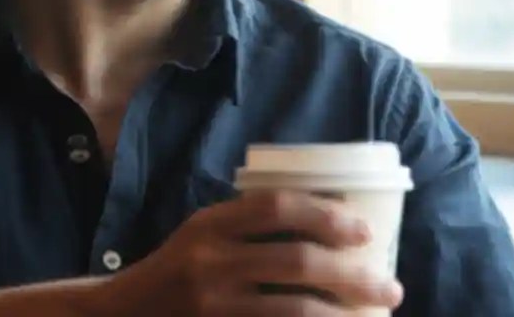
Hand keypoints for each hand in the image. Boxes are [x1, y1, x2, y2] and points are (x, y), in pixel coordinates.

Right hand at [90, 190, 402, 315]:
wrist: (122, 315)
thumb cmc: (178, 269)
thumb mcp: (204, 232)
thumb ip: (251, 224)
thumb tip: (332, 217)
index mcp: (210, 224)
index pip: (276, 207)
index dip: (326, 216)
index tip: (366, 232)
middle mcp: (209, 263)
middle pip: (295, 262)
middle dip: (352, 274)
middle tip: (391, 286)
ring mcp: (211, 306)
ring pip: (292, 311)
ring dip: (342, 316)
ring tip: (376, 316)